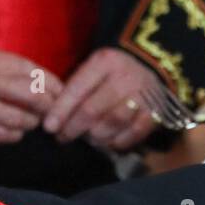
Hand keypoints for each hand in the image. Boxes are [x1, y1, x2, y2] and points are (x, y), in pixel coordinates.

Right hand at [0, 44, 62, 145]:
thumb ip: (14, 67)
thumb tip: (51, 84)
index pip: (31, 72)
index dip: (52, 83)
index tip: (60, 91)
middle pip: (31, 95)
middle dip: (48, 105)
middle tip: (52, 109)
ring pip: (20, 119)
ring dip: (32, 121)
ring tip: (31, 119)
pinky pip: (4, 135)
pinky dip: (15, 134)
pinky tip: (15, 129)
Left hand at [43, 47, 158, 149]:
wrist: (150, 69)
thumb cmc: (111, 74)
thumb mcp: (92, 69)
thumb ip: (73, 89)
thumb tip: (52, 119)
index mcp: (105, 61)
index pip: (78, 89)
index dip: (61, 111)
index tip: (49, 127)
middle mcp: (126, 76)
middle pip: (93, 109)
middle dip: (73, 127)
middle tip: (63, 138)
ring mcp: (143, 94)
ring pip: (113, 122)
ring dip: (95, 136)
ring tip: (87, 139)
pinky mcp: (155, 111)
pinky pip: (134, 133)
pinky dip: (118, 141)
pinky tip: (108, 142)